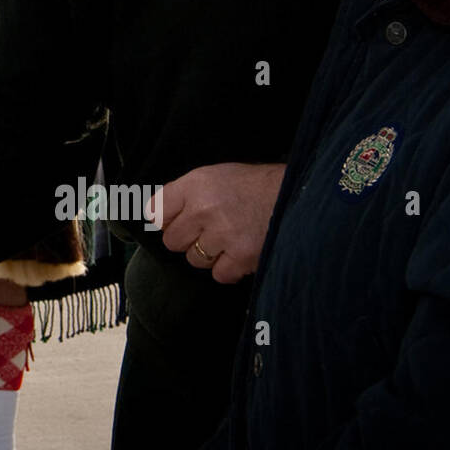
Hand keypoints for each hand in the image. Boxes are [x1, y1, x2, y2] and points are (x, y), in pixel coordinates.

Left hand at [146, 162, 285, 283]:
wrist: (294, 195)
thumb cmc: (251, 186)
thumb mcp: (213, 175)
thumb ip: (183, 194)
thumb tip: (157, 217)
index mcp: (195, 185)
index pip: (154, 211)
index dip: (165, 219)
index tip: (176, 221)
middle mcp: (204, 209)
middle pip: (172, 241)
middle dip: (187, 239)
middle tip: (207, 231)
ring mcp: (223, 234)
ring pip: (194, 260)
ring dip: (208, 254)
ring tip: (228, 239)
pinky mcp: (242, 256)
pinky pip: (219, 274)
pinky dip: (229, 268)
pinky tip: (239, 252)